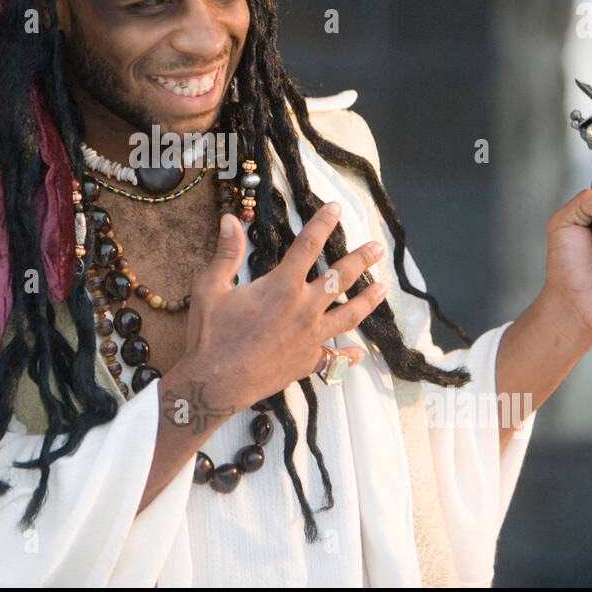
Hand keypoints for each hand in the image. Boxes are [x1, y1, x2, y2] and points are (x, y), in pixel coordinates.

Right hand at [179, 202, 386, 409]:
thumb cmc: (210, 335)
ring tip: (381, 288)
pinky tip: (359, 353)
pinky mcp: (307, 362)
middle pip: (340, 278)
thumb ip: (226, 253)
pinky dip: (347, 356)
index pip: (308, 246)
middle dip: (361, 259)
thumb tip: (230, 219)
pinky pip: (333, 358)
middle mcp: (304, 309)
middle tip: (376, 247)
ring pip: (348, 315)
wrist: (215, 383)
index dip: (322, 223)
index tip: (336, 208)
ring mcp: (310, 338)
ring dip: (367, 301)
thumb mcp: (210, 287)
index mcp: (282, 286)